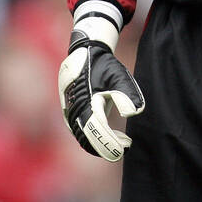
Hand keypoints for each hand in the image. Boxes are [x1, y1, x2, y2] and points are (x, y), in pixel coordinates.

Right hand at [58, 11, 144, 161]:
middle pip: (88, 139)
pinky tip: (112, 137)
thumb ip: (128, 93)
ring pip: (83, 137)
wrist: (84, 54)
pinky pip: (81, 132)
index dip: (110, 143)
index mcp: (85, 101)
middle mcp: (74, 109)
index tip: (125, 147)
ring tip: (122, 141)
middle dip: (106, 148)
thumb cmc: (103, 65)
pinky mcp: (70, 114)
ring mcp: (69, 113)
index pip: (96, 131)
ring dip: (101, 144)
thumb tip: (132, 113)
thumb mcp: (119, 75)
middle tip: (125, 146)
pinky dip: (95, 139)